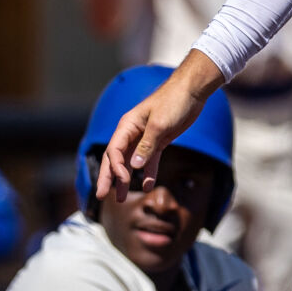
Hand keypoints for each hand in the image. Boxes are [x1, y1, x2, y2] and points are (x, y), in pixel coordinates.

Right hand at [95, 57, 218, 200]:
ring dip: (125, 180)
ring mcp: (144, 138)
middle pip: (115, 159)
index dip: (116, 168)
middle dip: (108, 178)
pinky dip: (148, 173)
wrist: (191, 92)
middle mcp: (132, 133)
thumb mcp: (159, 124)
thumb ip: (147, 146)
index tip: (125, 181)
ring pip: (131, 163)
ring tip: (120, 198)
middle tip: (100, 196)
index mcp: (127, 126)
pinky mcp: (158, 142)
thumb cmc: (173, 102)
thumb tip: (135, 167)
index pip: (114, 150)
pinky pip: (149, 161)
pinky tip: (147, 186)